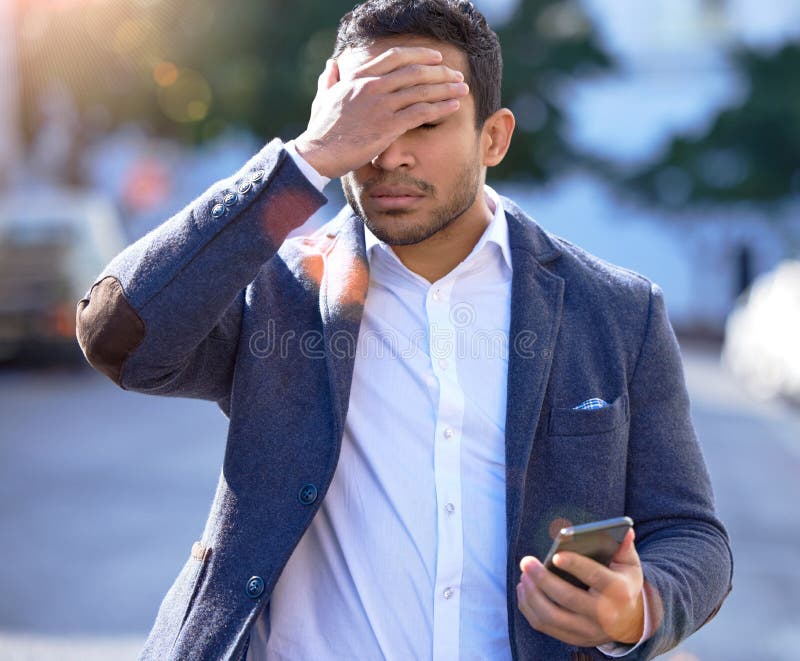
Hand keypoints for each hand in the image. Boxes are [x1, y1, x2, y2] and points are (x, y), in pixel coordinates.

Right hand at [294, 47, 468, 177]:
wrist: (317, 154)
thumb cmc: (319, 131)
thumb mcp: (322, 99)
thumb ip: (329, 80)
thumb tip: (332, 65)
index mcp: (358, 78)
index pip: (395, 58)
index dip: (419, 55)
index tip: (435, 57)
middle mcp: (372, 87)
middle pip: (414, 71)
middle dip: (440, 71)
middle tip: (456, 74)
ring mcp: (381, 105)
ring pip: (422, 90)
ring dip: (446, 88)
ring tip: (463, 88)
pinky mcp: (388, 126)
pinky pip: (421, 112)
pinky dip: (440, 108)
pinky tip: (454, 106)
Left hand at [516, 529, 645, 646]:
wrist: (631, 621)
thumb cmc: (624, 584)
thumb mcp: (629, 565)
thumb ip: (624, 547)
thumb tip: (625, 529)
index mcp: (619, 592)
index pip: (595, 577)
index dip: (575, 565)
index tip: (555, 555)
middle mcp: (605, 615)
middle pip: (567, 598)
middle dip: (543, 578)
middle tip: (526, 562)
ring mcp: (588, 631)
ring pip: (551, 616)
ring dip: (532, 595)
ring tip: (524, 576)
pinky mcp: (574, 638)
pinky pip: (545, 626)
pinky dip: (529, 608)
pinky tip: (524, 590)